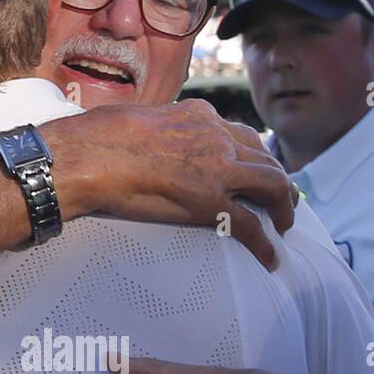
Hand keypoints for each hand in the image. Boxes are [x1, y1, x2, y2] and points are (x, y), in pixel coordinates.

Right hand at [46, 99, 296, 269]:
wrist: (88, 155)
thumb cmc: (98, 136)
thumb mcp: (139, 118)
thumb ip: (159, 129)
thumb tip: (147, 138)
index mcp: (198, 116)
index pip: (240, 134)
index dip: (255, 155)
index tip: (258, 168)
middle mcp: (216, 137)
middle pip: (265, 158)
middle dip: (280, 180)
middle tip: (285, 200)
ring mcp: (217, 169)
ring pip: (271, 185)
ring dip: (283, 207)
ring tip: (284, 224)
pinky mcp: (210, 202)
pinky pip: (250, 224)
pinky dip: (265, 243)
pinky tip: (270, 257)